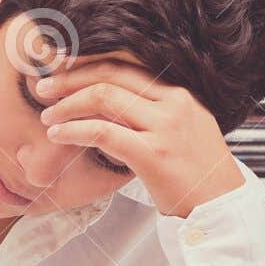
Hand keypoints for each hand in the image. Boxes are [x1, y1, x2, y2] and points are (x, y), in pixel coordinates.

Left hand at [36, 60, 245, 217]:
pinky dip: (74, 130)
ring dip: (67, 105)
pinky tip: (58, 135)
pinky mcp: (153, 154)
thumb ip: (151, 114)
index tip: (62, 64)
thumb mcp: (179, 132)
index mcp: (179, 94)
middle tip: (44, 87)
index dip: (90, 60)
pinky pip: (103, 132)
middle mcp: (173, 103)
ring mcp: (164, 127)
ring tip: (48, 116)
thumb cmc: (194, 175)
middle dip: (71, 77)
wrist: (220, 205)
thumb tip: (107, 108)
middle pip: (111, 74)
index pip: (128, 62)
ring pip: (104, 98)